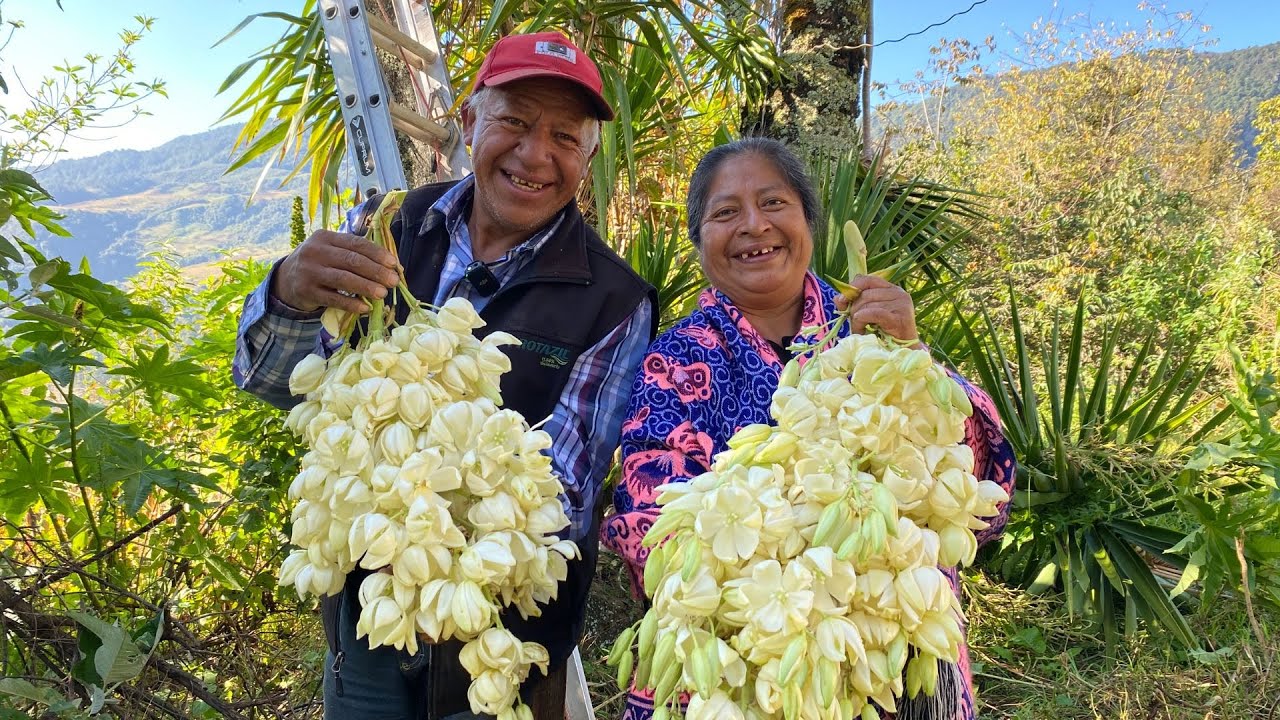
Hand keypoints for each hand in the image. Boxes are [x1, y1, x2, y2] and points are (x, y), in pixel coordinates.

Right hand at [271, 229, 399, 313]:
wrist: (286, 279)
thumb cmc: (319, 264)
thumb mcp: (331, 251)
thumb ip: (354, 254)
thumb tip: (390, 266)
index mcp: (325, 237)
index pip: (356, 243)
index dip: (377, 254)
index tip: (394, 264)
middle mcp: (315, 251)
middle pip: (351, 261)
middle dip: (375, 272)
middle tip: (393, 281)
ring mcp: (309, 271)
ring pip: (343, 279)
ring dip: (366, 287)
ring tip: (383, 294)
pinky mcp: (306, 291)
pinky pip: (333, 299)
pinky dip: (351, 304)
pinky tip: (365, 308)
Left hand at [837, 275, 919, 343]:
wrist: (902, 351)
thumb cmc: (884, 333)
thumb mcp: (867, 316)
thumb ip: (853, 305)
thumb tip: (837, 298)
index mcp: (891, 289)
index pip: (868, 279)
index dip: (852, 288)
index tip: (841, 301)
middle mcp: (898, 293)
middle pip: (865, 294)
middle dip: (853, 310)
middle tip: (854, 324)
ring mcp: (901, 304)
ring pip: (867, 305)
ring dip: (857, 320)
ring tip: (860, 331)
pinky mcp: (901, 317)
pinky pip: (873, 313)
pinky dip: (862, 322)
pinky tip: (862, 331)